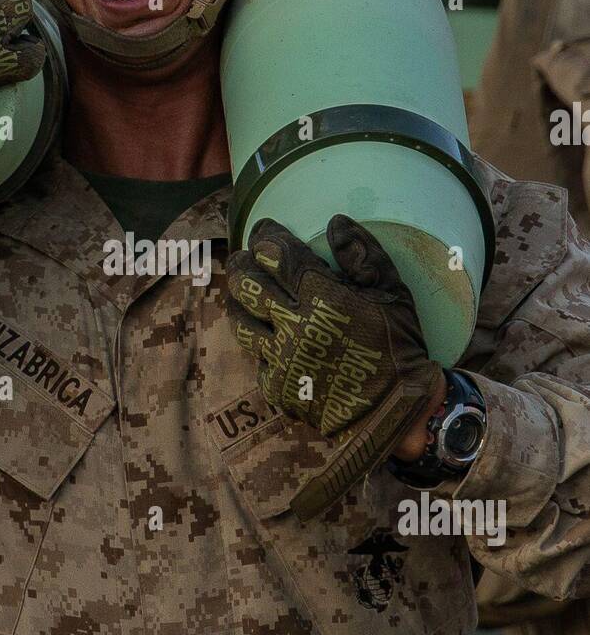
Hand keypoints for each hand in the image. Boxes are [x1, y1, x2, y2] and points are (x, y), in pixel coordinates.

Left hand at [226, 215, 442, 519]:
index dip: (265, 237)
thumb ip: (365, 255)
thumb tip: (336, 222)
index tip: (262, 230)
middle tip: (242, 257)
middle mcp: (295, 325)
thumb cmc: (398, 347)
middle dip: (240, 264)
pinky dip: (255, 341)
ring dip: (236, 301)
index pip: (278, 255)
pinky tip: (260, 333)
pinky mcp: (277, 386)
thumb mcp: (394, 294)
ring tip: (240, 291)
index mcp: (324, 297)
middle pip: (248, 284)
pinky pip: (255, 357)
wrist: (395, 412)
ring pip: (241, 321)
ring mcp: (282, 359)